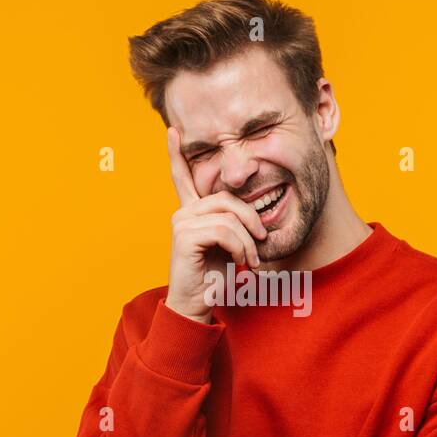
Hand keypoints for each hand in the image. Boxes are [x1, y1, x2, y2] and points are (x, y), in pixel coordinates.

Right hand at [164, 126, 267, 323]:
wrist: (198, 305)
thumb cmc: (215, 278)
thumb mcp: (231, 246)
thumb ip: (235, 225)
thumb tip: (258, 214)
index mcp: (192, 212)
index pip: (183, 177)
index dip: (177, 154)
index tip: (174, 131)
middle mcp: (183, 212)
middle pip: (227, 198)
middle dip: (251, 219)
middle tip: (262, 241)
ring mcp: (182, 223)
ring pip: (229, 216)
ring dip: (248, 241)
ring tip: (252, 260)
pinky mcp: (185, 236)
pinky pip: (225, 231)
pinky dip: (240, 247)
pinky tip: (241, 263)